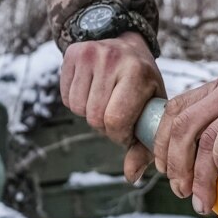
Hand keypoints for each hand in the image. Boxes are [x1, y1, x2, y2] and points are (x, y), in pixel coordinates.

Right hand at [60, 31, 164, 181]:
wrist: (124, 41)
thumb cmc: (142, 82)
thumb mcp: (151, 108)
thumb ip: (144, 144)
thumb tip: (130, 176)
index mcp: (137, 72)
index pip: (115, 120)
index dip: (119, 135)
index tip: (126, 130)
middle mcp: (111, 59)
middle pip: (94, 117)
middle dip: (104, 126)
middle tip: (115, 116)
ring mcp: (89, 54)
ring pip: (78, 108)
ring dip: (90, 114)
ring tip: (104, 101)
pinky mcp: (71, 54)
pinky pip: (66, 97)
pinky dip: (77, 102)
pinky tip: (91, 91)